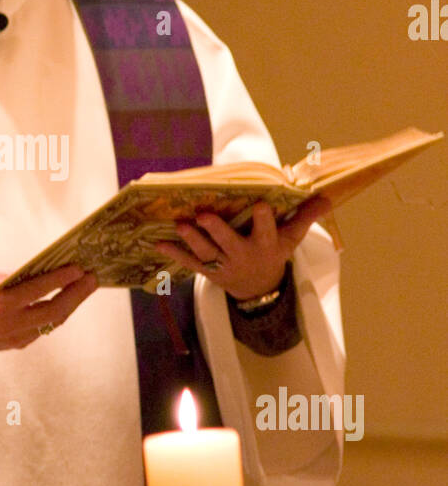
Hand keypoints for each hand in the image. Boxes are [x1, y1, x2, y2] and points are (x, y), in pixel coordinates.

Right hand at [0, 265, 98, 354]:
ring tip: (85, 286)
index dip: (61, 279)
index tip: (78, 268)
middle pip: (54, 312)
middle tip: (92, 278)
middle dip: (77, 294)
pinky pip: (44, 327)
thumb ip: (12, 275)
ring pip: (53, 321)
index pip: (37, 291)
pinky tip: (67, 298)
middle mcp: (10, 325)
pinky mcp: (19, 344)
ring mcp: (16, 338)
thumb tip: (42, 270)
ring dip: (71, 303)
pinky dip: (58, 312)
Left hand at [154, 196, 333, 301]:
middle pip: (230, 243)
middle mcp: (244, 256)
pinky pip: (189, 262)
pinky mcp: (208, 270)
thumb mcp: (292, 238)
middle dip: (217, 230)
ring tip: (181, 224)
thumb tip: (327, 196)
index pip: (267, 230)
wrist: (258, 289)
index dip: (264, 218)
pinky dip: (174, 252)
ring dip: (192, 239)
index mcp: (266, 245)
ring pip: (207, 252)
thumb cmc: (274, 253)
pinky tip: (158, 242)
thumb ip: (306, 216)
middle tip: (205, 215)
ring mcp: (224, 265)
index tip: (261, 203)